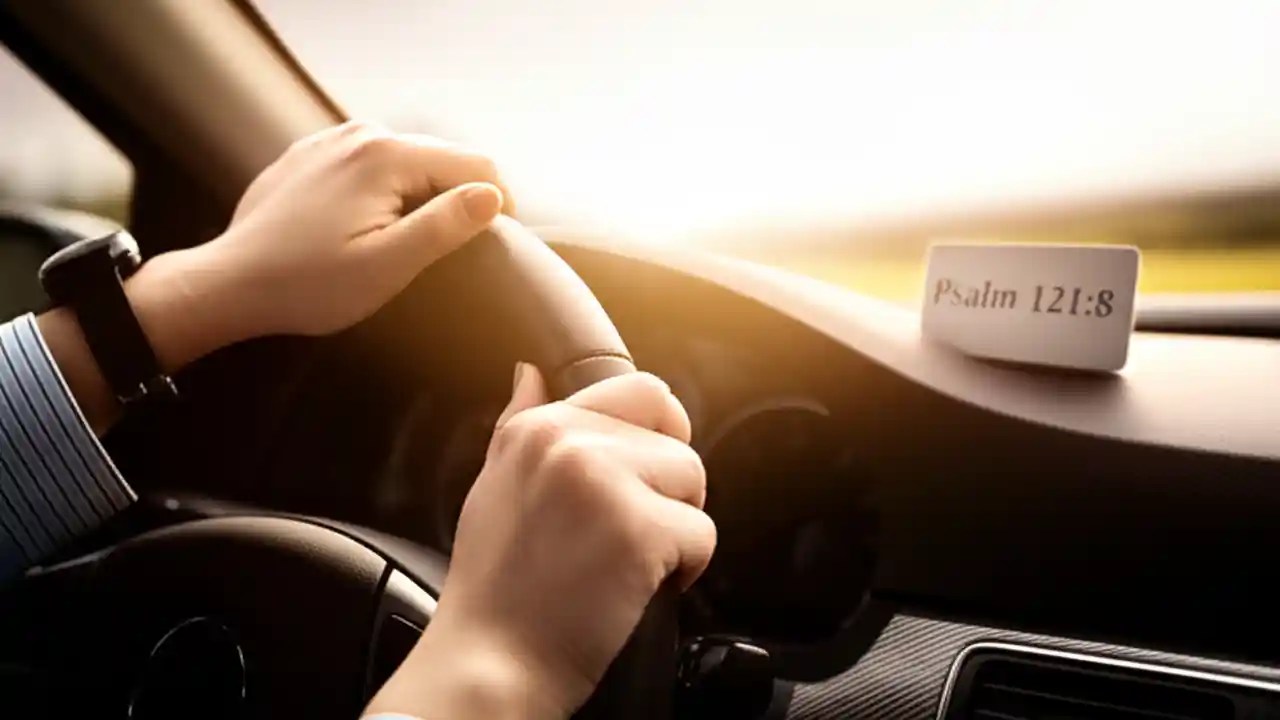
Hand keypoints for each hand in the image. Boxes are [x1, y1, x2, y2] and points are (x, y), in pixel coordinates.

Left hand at [126, 120, 510, 369]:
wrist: (230, 285)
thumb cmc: (310, 285)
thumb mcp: (388, 264)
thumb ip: (445, 225)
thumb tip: (493, 196)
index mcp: (386, 155)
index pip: (475, 164)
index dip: (496, 204)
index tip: (492, 246)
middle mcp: (361, 133)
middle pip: (442, 158)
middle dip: (456, 199)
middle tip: (447, 254)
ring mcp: (332, 140)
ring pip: (407, 162)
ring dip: (420, 197)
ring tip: (404, 244)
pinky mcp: (312, 155)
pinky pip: (370, 166)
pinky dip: (384, 192)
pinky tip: (364, 230)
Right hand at [365, 367, 716, 719]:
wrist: (491, 663)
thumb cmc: (497, 589)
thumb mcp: (494, 486)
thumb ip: (519, 422)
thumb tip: (530, 371)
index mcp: (538, 428)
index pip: (639, 390)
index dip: (659, 433)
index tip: (649, 475)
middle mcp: (569, 443)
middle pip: (675, 433)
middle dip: (673, 482)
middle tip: (639, 526)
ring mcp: (605, 482)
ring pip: (693, 481)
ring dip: (677, 528)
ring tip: (629, 562)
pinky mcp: (640, 529)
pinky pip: (703, 534)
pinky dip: (686, 569)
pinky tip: (638, 587)